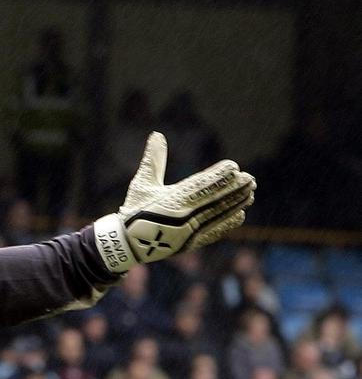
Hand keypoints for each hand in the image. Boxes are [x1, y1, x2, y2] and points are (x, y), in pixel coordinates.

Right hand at [94, 132, 254, 273]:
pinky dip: (228, 224)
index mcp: (170, 200)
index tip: (233, 166)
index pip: (200, 185)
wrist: (127, 243)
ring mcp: (189, 232)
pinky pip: (214, 232)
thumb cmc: (134, 210)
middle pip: (215, 200)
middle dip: (234, 188)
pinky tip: (240, 214)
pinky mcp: (191, 243)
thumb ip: (153, 160)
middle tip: (250, 178)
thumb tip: (157, 134)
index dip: (218, 175)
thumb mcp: (142, 183)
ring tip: (250, 193)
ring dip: (236, 203)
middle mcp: (183, 217)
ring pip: (218, 215)